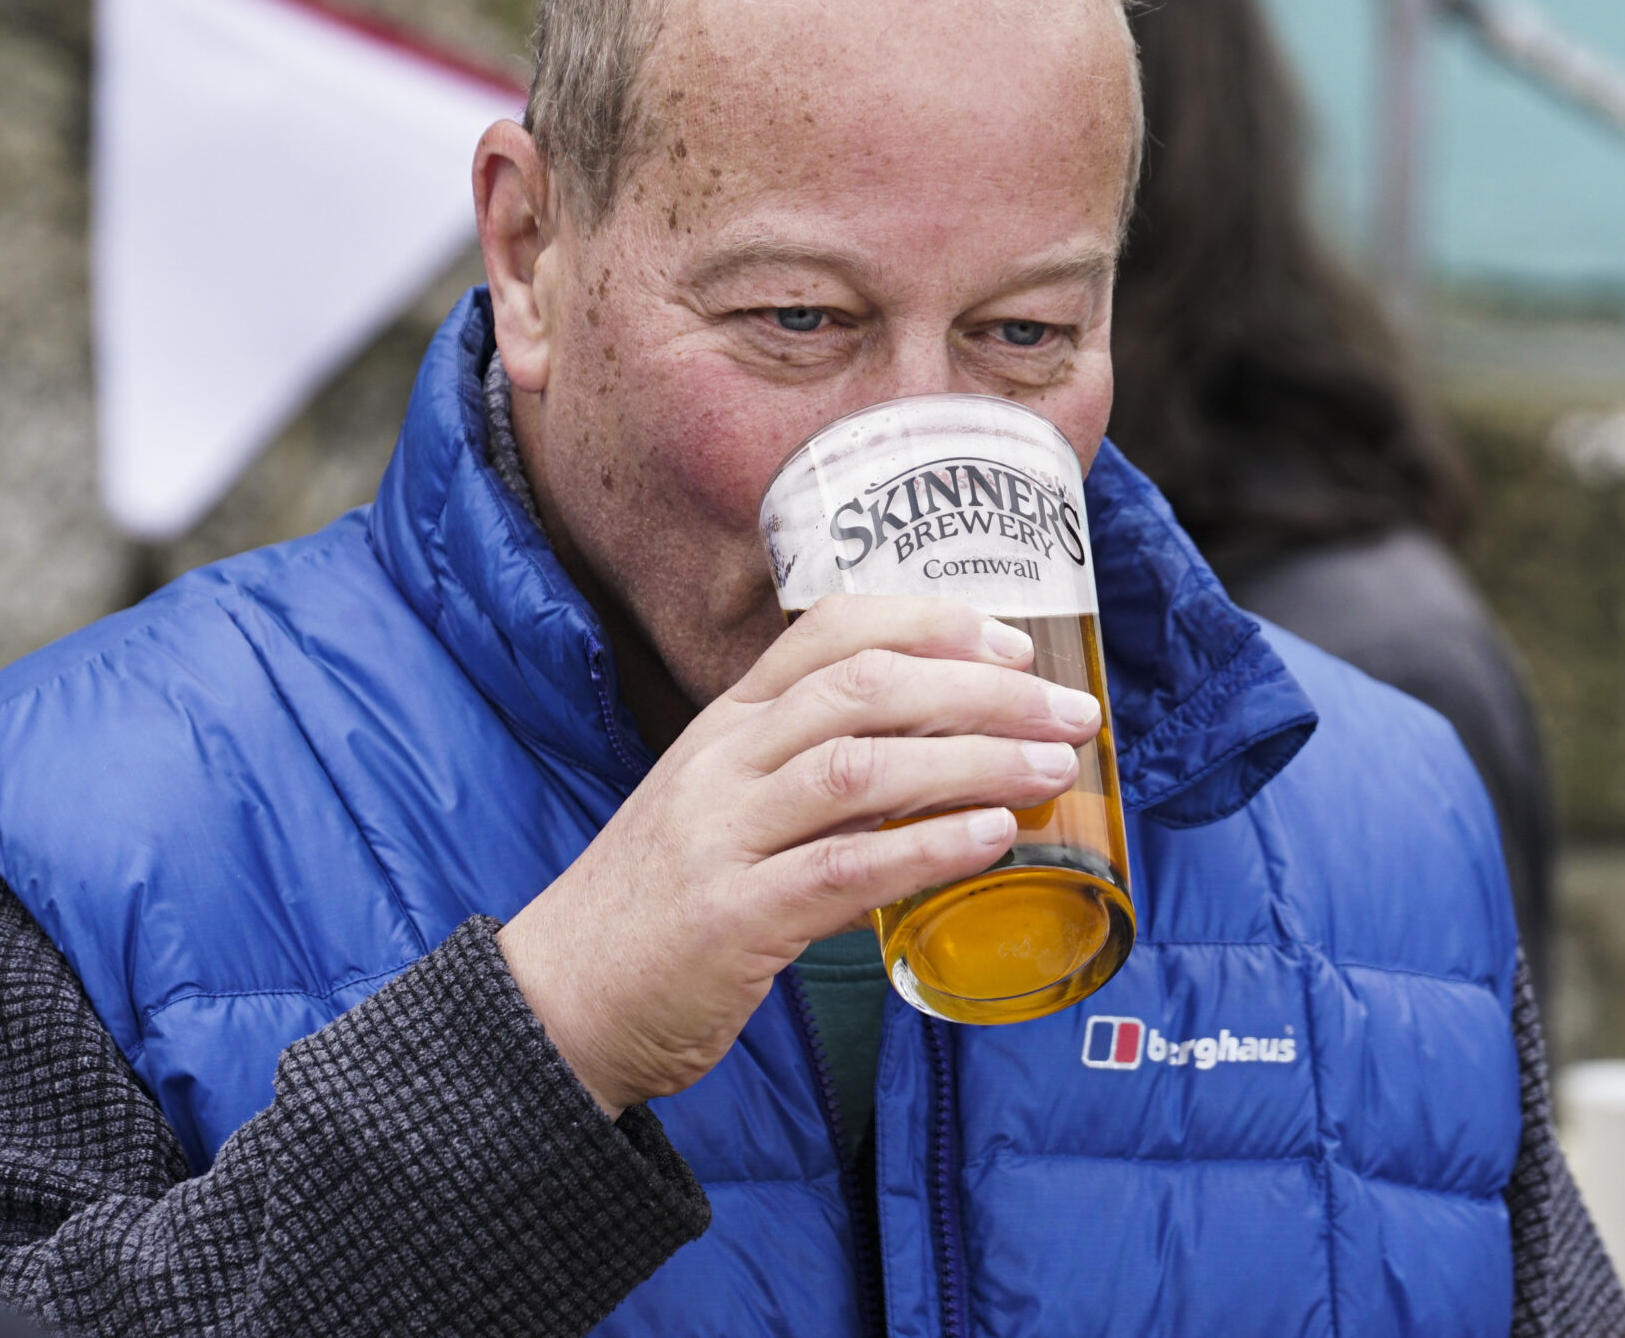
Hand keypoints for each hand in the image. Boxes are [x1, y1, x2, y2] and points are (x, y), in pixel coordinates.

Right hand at [496, 593, 1097, 1116]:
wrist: (557, 1002)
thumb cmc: (660, 909)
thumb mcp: (728, 815)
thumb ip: (818, 789)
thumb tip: (945, 782)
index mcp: (725, 724)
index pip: (829, 629)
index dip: (929, 622)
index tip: (1012, 640)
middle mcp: (721, 762)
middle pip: (862, 686)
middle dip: (980, 688)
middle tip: (1067, 710)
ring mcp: (720, 835)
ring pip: (859, 766)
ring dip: (971, 760)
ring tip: (1051, 768)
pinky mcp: (729, 918)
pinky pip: (843, 870)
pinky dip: (926, 849)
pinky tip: (990, 840)